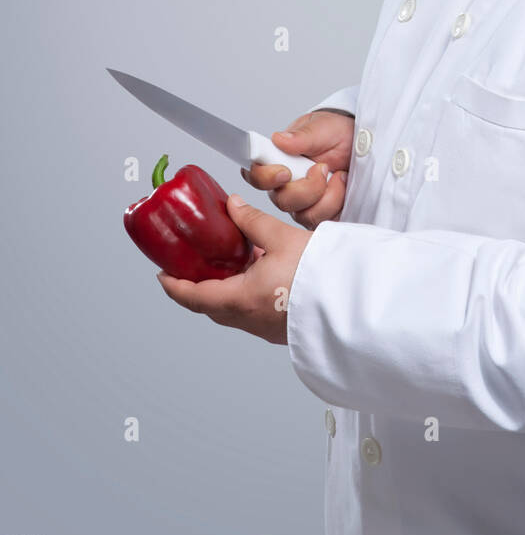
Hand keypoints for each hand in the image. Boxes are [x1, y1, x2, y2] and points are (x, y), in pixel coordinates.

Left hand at [157, 195, 309, 343]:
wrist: (352, 303)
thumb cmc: (320, 274)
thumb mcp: (282, 236)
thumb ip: (252, 221)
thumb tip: (232, 206)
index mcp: (240, 299)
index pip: (192, 296)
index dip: (173, 285)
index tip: (163, 274)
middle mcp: (249, 319)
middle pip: (210, 307)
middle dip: (196, 288)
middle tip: (190, 267)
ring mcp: (266, 328)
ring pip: (232, 311)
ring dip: (222, 291)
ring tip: (224, 265)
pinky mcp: (282, 328)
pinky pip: (252, 312)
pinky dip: (244, 295)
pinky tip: (256, 275)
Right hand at [241, 109, 353, 228]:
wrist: (360, 144)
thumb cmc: (335, 133)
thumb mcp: (322, 127)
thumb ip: (302, 136)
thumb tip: (278, 139)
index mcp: (278, 161)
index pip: (256, 176)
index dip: (265, 178)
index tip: (285, 172)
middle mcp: (286, 185)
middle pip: (281, 201)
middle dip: (306, 188)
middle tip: (323, 167)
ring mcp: (303, 203)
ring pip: (304, 215)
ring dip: (327, 195)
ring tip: (338, 174)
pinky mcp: (322, 214)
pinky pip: (324, 220)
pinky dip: (338, 202)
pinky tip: (342, 185)